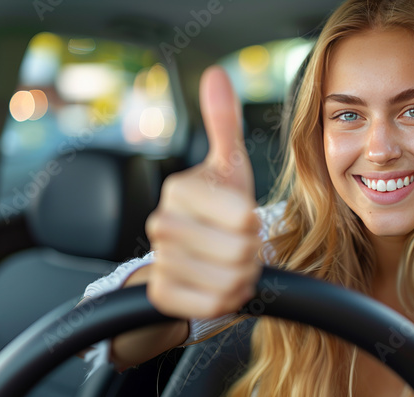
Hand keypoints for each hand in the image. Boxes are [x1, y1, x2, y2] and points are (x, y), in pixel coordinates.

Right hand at [145, 66, 261, 318]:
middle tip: (241, 247)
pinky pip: (212, 304)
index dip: (255, 223)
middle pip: (240, 250)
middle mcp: (161, 223)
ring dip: (243, 278)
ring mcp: (158, 261)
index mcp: (179, 189)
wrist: (192, 255)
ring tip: (233, 266)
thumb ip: (224, 122)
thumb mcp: (228, 166)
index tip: (245, 220)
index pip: (243, 216)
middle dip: (252, 254)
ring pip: (229, 280)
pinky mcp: (161, 294)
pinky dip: (226, 300)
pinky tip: (221, 286)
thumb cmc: (219, 208)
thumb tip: (215, 74)